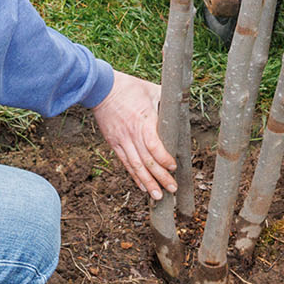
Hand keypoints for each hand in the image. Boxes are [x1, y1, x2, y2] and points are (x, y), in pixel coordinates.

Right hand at [91, 70, 177, 200]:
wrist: (101, 88)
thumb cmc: (128, 87)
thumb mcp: (152, 89)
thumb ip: (166, 100)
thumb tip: (182, 104)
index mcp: (143, 120)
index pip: (154, 145)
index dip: (164, 159)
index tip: (173, 167)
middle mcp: (132, 134)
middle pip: (147, 161)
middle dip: (160, 177)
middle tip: (171, 189)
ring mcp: (122, 140)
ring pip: (136, 166)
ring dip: (147, 182)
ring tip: (157, 196)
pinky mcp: (114, 143)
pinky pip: (125, 163)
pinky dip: (134, 176)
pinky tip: (142, 186)